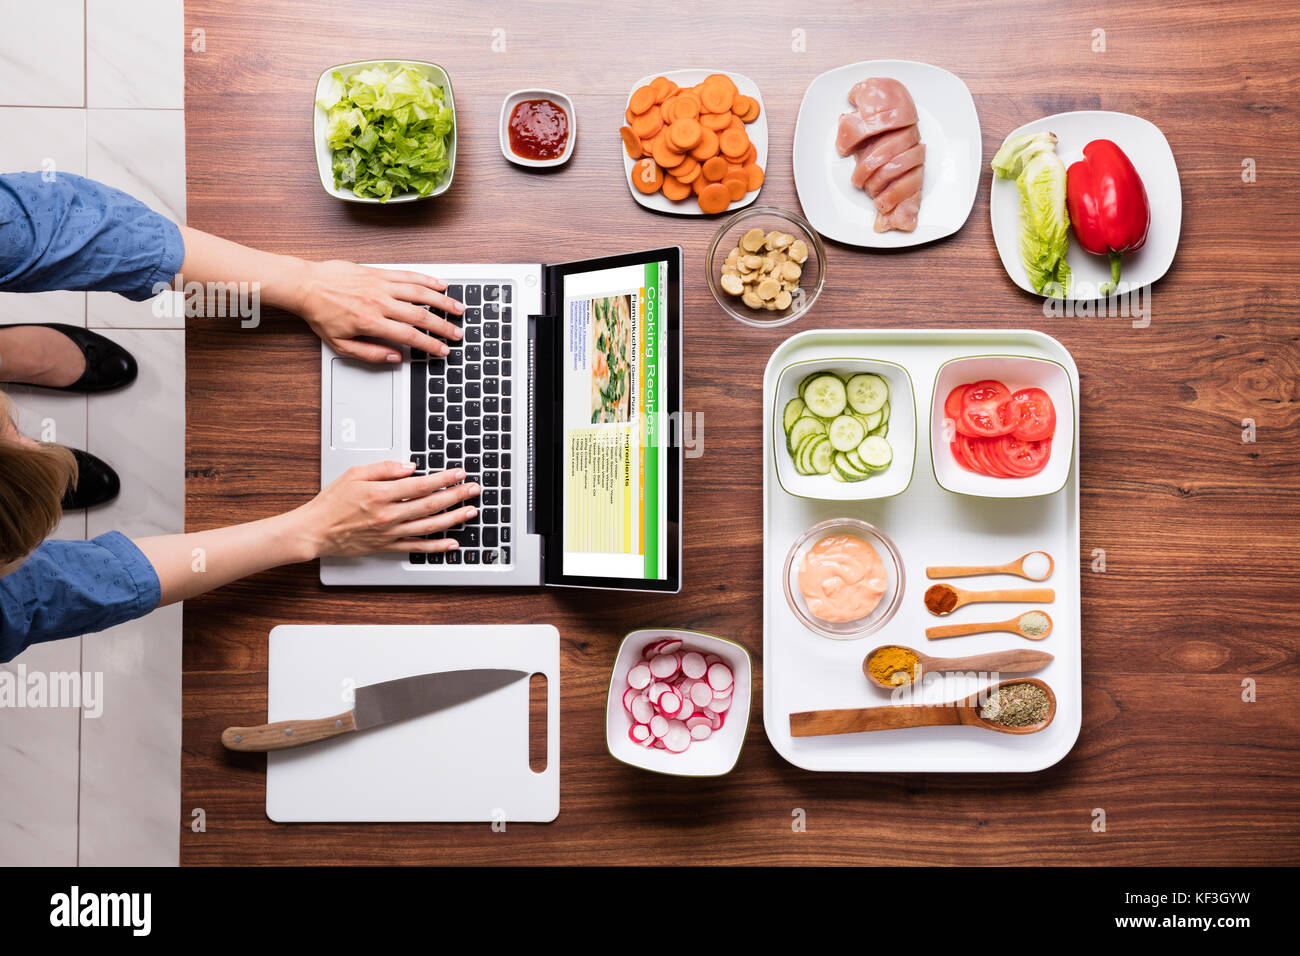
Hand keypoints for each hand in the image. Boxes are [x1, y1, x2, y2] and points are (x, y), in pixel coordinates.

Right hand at [288, 460, 479, 557]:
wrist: (315, 531)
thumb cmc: (331, 502)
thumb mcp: (355, 474)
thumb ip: (385, 468)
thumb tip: (411, 467)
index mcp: (381, 494)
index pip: (421, 485)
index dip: (444, 478)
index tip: (459, 473)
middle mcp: (388, 515)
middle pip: (431, 505)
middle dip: (457, 496)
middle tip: (474, 490)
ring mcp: (390, 533)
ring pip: (429, 526)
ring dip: (454, 519)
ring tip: (470, 511)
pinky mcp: (387, 546)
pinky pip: (417, 547)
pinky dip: (437, 547)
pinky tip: (452, 543)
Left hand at [290, 260, 465, 362]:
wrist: (306, 285)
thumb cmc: (321, 314)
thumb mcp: (341, 344)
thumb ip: (370, 353)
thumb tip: (395, 357)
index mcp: (371, 322)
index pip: (410, 336)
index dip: (430, 345)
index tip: (443, 350)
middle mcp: (379, 302)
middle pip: (421, 315)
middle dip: (443, 326)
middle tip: (458, 333)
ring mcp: (381, 285)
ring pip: (420, 292)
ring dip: (442, 301)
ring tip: (458, 308)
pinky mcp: (379, 272)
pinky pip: (408, 275)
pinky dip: (426, 280)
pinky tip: (440, 284)